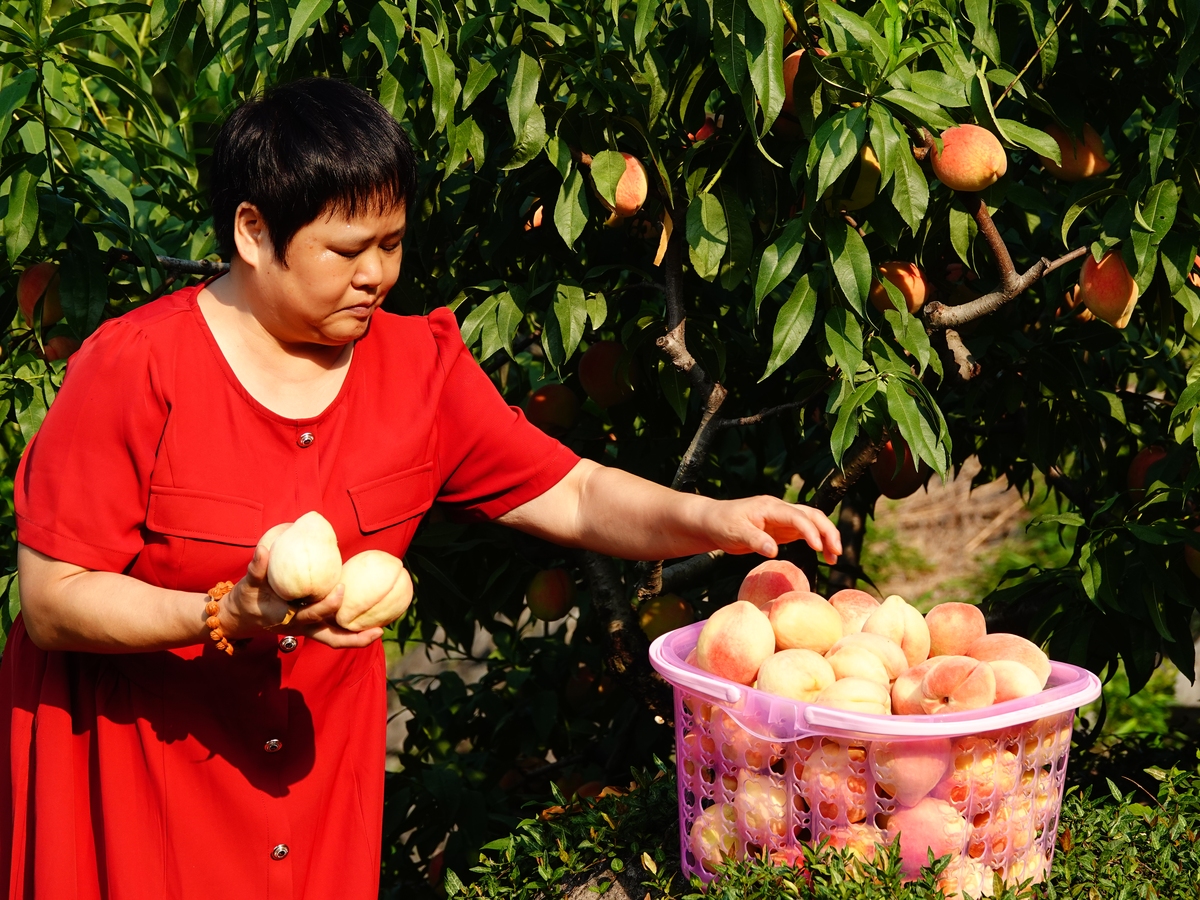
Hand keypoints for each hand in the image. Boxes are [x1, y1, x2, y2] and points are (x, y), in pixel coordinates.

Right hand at [220, 531, 381, 648]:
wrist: (240, 620)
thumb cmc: (246, 599)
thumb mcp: (248, 584)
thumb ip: (257, 568)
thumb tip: (264, 550)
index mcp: (286, 617)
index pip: (311, 613)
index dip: (327, 604)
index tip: (341, 590)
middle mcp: (300, 626)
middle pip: (329, 635)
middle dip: (351, 632)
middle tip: (375, 625)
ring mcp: (307, 629)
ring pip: (334, 640)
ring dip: (356, 639)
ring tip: (380, 632)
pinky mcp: (312, 628)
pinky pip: (334, 635)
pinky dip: (351, 635)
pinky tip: (372, 625)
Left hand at [699, 496, 841, 562]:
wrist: (713, 521)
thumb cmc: (722, 524)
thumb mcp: (735, 534)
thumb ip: (755, 540)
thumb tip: (774, 551)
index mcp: (769, 507)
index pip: (797, 516)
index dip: (810, 530)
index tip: (819, 548)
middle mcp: (780, 509)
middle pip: (812, 515)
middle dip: (828, 531)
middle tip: (836, 552)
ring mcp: (782, 517)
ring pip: (812, 522)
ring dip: (826, 536)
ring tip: (834, 557)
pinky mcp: (782, 528)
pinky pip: (805, 531)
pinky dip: (817, 541)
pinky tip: (823, 554)